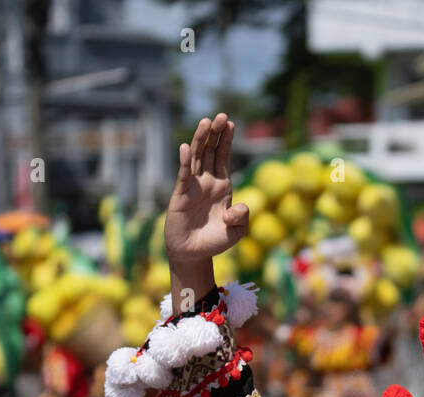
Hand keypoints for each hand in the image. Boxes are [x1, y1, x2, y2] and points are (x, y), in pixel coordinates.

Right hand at [164, 113, 248, 263]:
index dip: (227, 140)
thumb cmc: (215, 241)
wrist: (194, 254)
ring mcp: (193, 187)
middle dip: (216, 133)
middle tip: (222, 116)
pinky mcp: (181, 196)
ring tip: (206, 122)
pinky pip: (183, 176)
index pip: (224, 157)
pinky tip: (184, 148)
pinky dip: (184, 162)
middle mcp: (207, 182)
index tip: (231, 123)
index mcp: (222, 186)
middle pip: (210, 151)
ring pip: (196, 157)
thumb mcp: (236, 231)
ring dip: (201, 140)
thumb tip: (238, 205)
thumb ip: (242, 217)